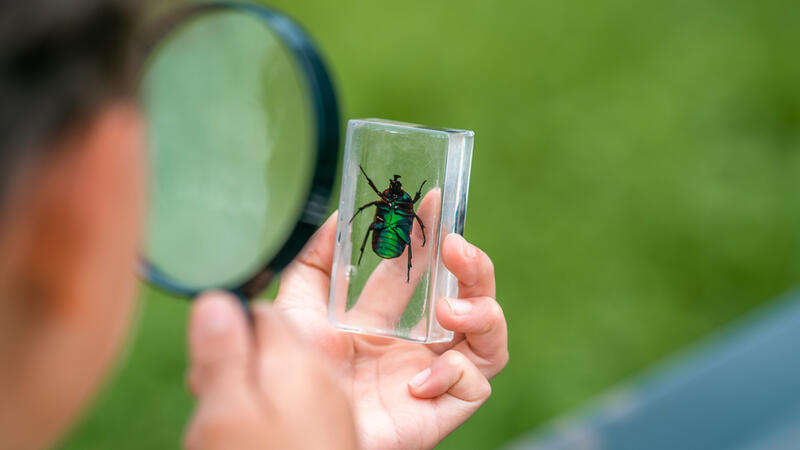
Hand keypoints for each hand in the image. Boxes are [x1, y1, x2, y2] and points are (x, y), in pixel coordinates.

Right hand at [184, 293, 356, 449]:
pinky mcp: (331, 436)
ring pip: (282, 381)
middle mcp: (325, 380)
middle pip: (274, 348)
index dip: (227, 329)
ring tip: (224, 430)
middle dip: (237, 365)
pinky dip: (268, 418)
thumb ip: (225, 353)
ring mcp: (332, 411)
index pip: (262, 314)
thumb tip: (218, 298)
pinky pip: (295, 410)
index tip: (204, 362)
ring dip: (249, 394)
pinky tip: (251, 442)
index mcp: (300, 362)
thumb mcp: (227, 413)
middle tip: (210, 402)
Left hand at [275, 212, 507, 448]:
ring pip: (491, 338)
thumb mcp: (296, 308)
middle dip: (475, 267)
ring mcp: (434, 375)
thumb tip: (339, 214)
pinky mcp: (442, 408)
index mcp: (388, 319)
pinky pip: (475, 385)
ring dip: (482, 313)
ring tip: (449, 309)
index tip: (434, 200)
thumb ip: (315, 261)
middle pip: (473, 297)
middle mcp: (418, 343)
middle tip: (455, 247)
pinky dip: (454, 373)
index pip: (425, 271)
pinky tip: (415, 380)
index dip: (432, 235)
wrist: (293, 429)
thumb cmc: (294, 375)